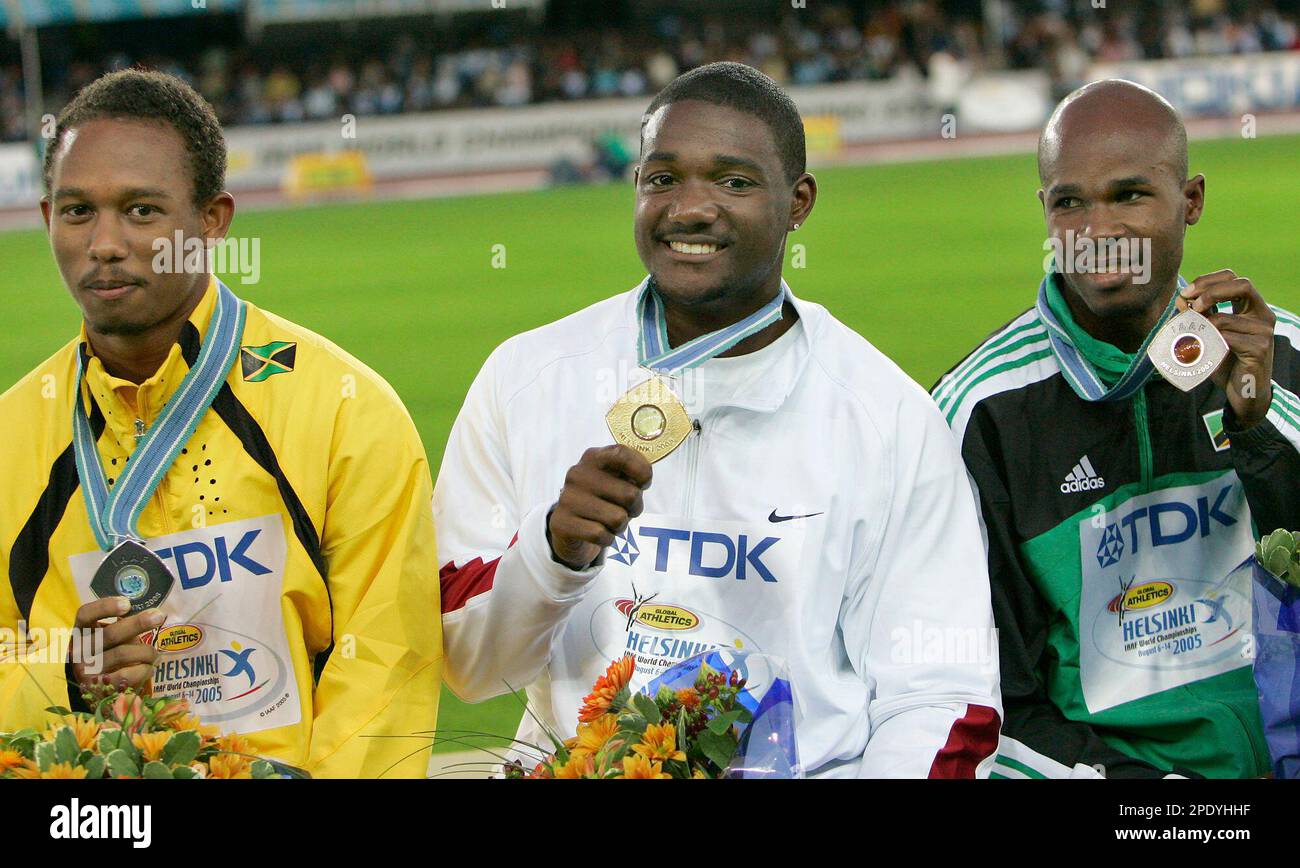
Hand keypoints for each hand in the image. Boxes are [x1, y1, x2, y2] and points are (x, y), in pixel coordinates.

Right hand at [71, 597, 163, 692]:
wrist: (98, 688)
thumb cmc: (110, 654)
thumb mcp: (110, 637)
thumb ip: (123, 625)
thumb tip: (152, 614)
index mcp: (82, 632)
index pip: (85, 614)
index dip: (105, 607)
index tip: (127, 603)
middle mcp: (80, 650)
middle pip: (110, 634)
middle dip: (138, 623)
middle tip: (158, 616)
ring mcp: (87, 670)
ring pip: (123, 653)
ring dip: (146, 651)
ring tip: (154, 654)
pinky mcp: (99, 688)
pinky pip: (128, 674)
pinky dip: (144, 670)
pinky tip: (148, 668)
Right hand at [548, 445, 651, 569]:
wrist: (569, 527)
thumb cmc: (603, 500)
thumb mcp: (617, 480)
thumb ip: (633, 473)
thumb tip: (643, 477)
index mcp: (593, 458)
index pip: (622, 454)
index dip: (641, 470)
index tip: (644, 483)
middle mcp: (578, 474)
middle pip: (630, 495)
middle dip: (635, 508)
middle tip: (625, 510)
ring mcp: (568, 498)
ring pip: (618, 519)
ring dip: (620, 526)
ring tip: (609, 522)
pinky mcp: (562, 523)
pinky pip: (601, 535)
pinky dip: (607, 539)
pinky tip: (598, 534)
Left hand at [1179, 269, 1274, 428]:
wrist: (1243, 392)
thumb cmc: (1226, 361)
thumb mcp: (1211, 335)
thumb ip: (1202, 316)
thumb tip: (1182, 299)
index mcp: (1251, 307)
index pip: (1233, 278)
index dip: (1208, 280)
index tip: (1186, 293)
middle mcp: (1262, 315)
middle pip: (1242, 285)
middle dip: (1211, 290)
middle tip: (1191, 304)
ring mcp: (1264, 331)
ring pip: (1226, 318)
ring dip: (1201, 326)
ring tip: (1190, 337)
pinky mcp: (1260, 349)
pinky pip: (1227, 339)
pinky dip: (1209, 343)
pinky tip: (1201, 350)